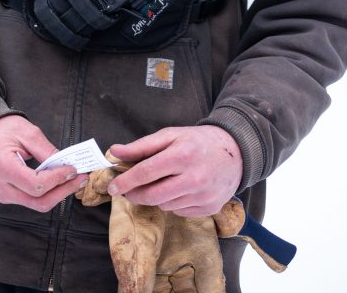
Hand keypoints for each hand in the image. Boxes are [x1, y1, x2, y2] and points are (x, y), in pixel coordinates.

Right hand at [0, 116, 86, 212]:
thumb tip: (67, 164)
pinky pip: (30, 200)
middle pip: (39, 201)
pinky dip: (47, 192)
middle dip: (63, 191)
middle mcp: (1, 188)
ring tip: (73, 179)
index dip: (58, 179)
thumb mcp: (27, 132)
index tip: (73, 169)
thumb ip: (47, 151)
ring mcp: (2, 195)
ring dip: (57, 193)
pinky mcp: (6, 196)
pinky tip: (57, 181)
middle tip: (81, 179)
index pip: (36, 184)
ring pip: (36, 204)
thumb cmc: (1, 129)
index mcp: (3, 168)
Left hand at [106, 125, 242, 216]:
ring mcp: (203, 196)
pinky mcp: (209, 208)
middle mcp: (193, 178)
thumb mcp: (170, 135)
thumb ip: (142, 146)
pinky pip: (179, 211)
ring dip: (154, 197)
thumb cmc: (197, 141)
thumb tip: (115, 152)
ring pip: (165, 205)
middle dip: (135, 194)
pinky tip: (176, 189)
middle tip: (126, 190)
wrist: (235, 152)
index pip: (146, 172)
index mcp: (181, 155)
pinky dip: (171, 203)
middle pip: (153, 195)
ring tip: (157, 183)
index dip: (126, 181)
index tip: (112, 187)